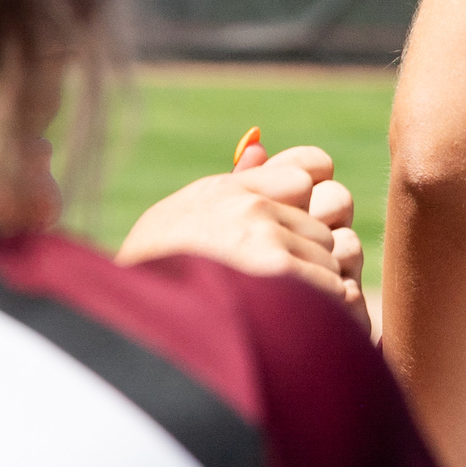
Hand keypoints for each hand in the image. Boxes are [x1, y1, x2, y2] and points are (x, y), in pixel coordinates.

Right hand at [118, 141, 365, 311]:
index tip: (290, 232)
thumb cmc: (155, 273)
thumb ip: (232, 186)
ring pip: (331, 257)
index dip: (307, 206)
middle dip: (312, 254)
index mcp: (228, 190)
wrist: (132, 317)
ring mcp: (263, 238)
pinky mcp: (276, 274)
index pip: (308, 173)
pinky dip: (325, 307)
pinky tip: (296, 321)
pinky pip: (333, 287)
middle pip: (323, 224)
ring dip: (317, 283)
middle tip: (284, 283)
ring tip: (281, 305)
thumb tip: (261, 145)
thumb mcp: (185, 217)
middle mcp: (249, 206)